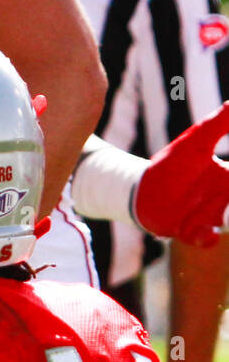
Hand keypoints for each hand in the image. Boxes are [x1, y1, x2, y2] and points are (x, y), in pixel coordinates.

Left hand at [135, 102, 228, 245]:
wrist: (142, 187)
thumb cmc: (172, 164)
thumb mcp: (196, 141)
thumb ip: (218, 123)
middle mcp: (226, 200)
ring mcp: (210, 217)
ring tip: (226, 211)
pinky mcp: (190, 230)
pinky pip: (205, 239)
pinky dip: (209, 238)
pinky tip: (210, 234)